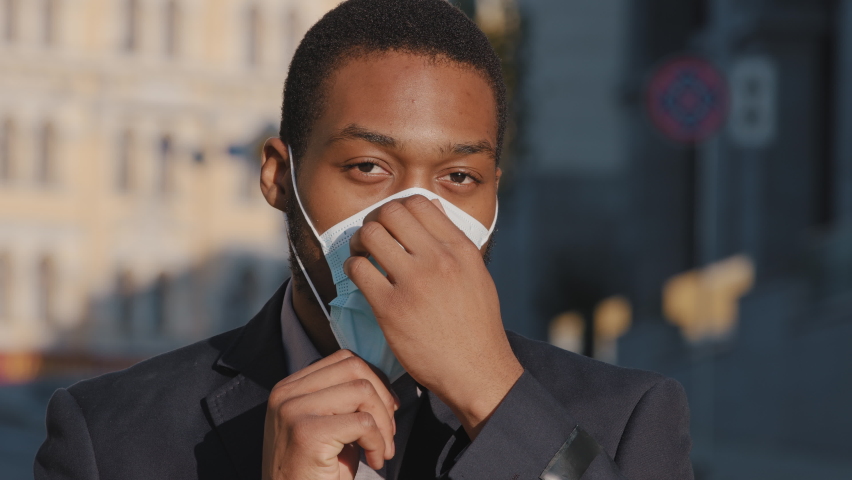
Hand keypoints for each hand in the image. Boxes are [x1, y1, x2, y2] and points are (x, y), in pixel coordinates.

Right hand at [262, 349, 399, 479]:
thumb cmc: (316, 474)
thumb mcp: (328, 427)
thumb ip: (343, 400)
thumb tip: (383, 384)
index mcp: (290, 388)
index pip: (344, 360)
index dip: (375, 381)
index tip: (387, 410)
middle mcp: (286, 394)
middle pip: (354, 367)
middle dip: (383, 398)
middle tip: (388, 432)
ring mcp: (294, 411)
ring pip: (362, 390)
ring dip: (383, 423)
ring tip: (381, 450)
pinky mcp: (307, 433)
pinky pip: (363, 422)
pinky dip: (378, 442)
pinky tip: (374, 460)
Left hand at [344, 195, 523, 437]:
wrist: (476, 370)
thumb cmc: (476, 325)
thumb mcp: (477, 274)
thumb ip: (453, 242)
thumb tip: (432, 208)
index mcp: (460, 249)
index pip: (420, 202)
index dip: (399, 208)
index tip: (393, 224)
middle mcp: (438, 259)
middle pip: (391, 212)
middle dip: (375, 220)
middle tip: (372, 238)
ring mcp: (414, 282)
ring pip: (371, 235)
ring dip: (360, 241)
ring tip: (363, 255)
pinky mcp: (391, 308)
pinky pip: (358, 269)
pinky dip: (353, 267)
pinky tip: (360, 276)